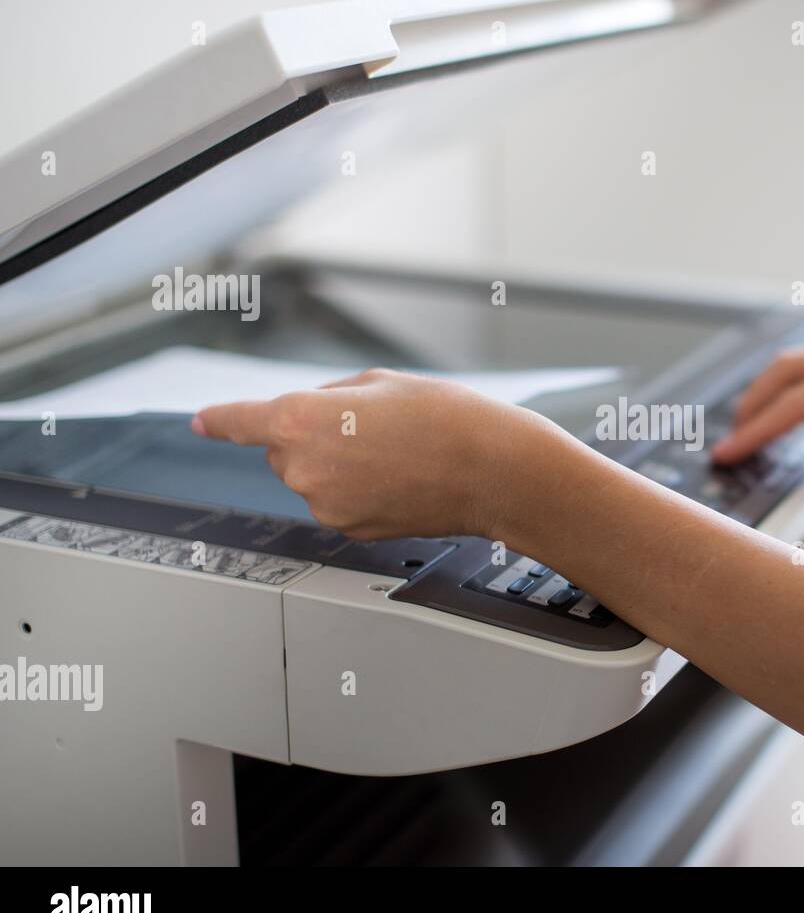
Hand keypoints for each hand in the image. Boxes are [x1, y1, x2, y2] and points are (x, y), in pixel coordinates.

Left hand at [192, 368, 555, 540]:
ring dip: (338, 463)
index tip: (201, 421)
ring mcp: (327, 505)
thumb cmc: (447, 419)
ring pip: (313, 477)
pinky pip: (338, 502)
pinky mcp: (351, 529)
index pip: (242, 420)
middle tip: (370, 425)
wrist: (493, 471)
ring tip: (395, 452)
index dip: (219, 419)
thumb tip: (314, 417)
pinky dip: (359, 490)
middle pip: (283, 449)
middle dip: (313, 435)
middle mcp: (305, 468)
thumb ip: (329, 399)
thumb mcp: (380, 383)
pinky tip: (398, 477)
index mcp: (302, 420)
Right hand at [711, 345, 803, 483]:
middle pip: (789, 369)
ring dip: (769, 391)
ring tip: (748, 426)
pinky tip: (786, 410)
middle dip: (753, 404)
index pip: (799, 402)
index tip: (731, 451)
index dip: (760, 429)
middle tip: (730, 441)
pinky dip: (790, 387)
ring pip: (801, 363)